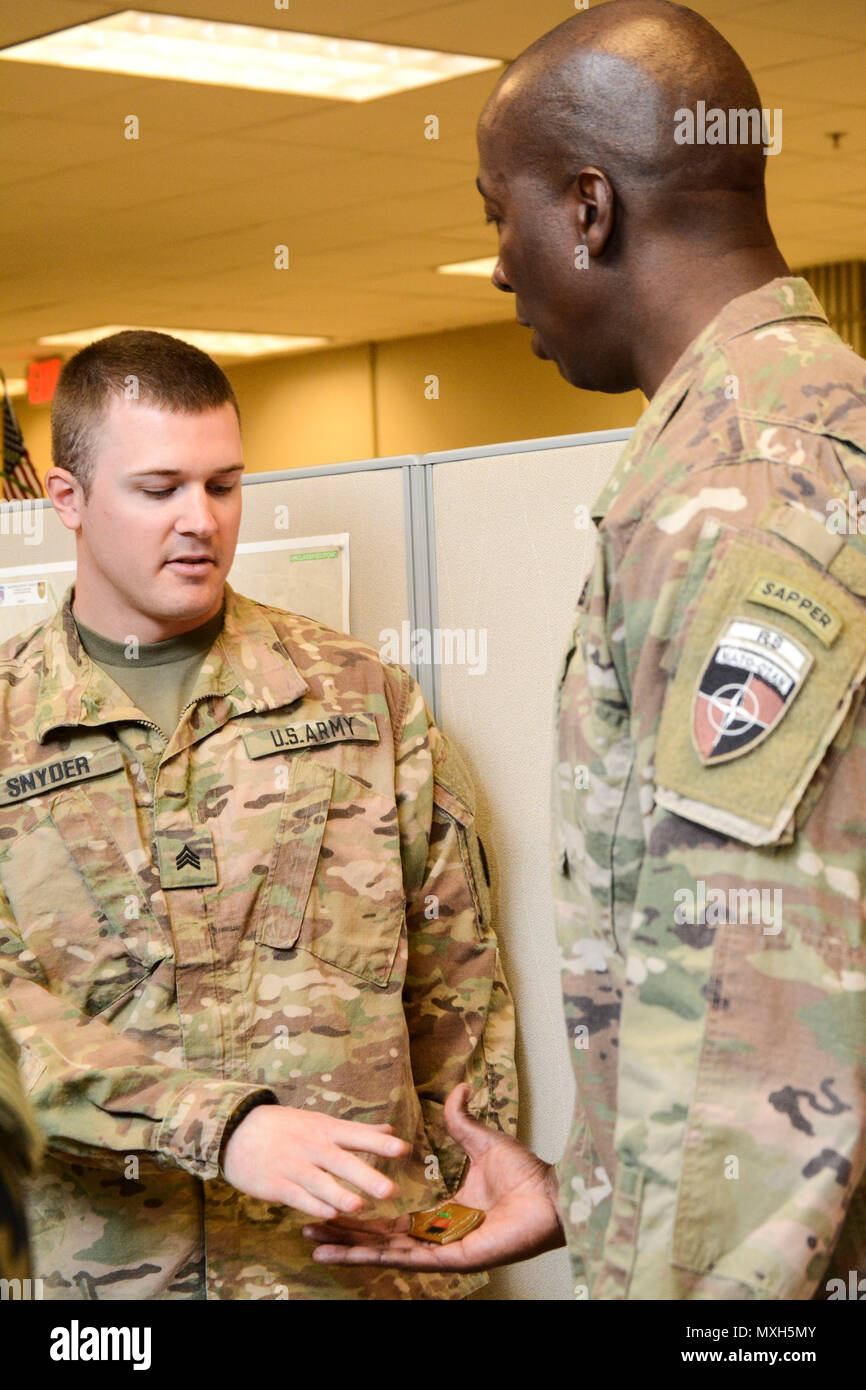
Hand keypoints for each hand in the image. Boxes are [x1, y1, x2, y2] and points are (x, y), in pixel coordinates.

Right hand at [221, 1103, 409, 1219]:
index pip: (357, 1135)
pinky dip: (313, 1206)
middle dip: (366, 1175)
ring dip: (340, 1194)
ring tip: (360, 1206)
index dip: (379, 1143)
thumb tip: (390, 1131)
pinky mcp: (276, 1185)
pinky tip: (329, 1215)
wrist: (236, 1131)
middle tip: (389, 1189)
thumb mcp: (319, 1122)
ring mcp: (294, 1166)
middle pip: (342, 1162)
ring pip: (320, 1183)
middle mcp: (312, 1147)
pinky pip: (297, 1197)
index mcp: (325, 1129)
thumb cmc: (285, 1127)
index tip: (402, 1148)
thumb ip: (356, 1131)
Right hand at [302, 1083, 565, 1270]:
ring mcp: (443, 1251)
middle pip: (380, 1239)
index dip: (360, 1216)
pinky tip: (348, 1256)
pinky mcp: (451, 1260)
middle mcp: (438, 1236)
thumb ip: (461, 1120)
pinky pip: (407, 1260)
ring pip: (386, 1253)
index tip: (331, 1208)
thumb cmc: (525, 1172)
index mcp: (443, 1214)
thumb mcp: (481, 1140)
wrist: (551, 1192)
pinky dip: (374, 1258)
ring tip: (314, 1247)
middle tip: (307, 1230)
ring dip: (349, 1250)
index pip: (391, 1220)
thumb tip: (458, 1089)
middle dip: (343, 1235)